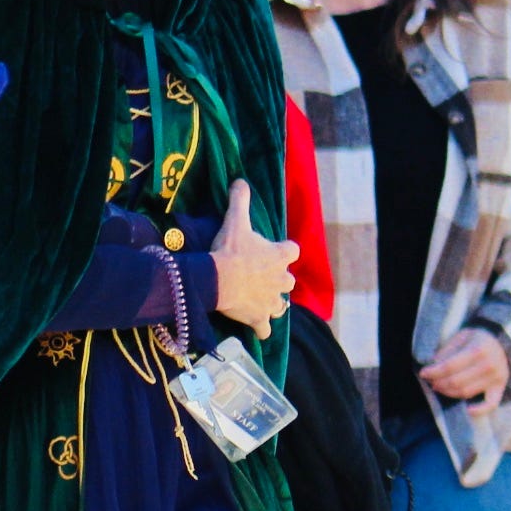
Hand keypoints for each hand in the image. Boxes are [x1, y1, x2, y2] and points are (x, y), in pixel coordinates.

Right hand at [208, 178, 298, 336]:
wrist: (217, 279)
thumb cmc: (229, 249)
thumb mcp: (235, 221)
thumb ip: (240, 201)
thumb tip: (241, 181)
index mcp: (280, 256)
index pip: (292, 250)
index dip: (284, 251)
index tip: (274, 252)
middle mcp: (282, 280)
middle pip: (287, 281)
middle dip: (278, 280)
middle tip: (260, 278)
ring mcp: (272, 301)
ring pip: (280, 305)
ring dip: (273, 304)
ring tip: (259, 301)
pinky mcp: (259, 318)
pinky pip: (265, 329)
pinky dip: (261, 329)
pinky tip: (256, 328)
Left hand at [420, 327, 510, 413]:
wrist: (500, 342)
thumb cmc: (476, 339)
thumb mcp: (461, 337)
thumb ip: (447, 351)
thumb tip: (433, 366)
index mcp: (478, 349)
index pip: (450, 366)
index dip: (434, 372)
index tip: (424, 373)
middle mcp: (489, 365)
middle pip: (456, 381)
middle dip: (439, 383)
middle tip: (431, 381)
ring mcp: (496, 378)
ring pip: (466, 392)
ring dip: (449, 393)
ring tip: (440, 387)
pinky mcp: (500, 387)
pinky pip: (490, 404)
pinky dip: (478, 410)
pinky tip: (467, 410)